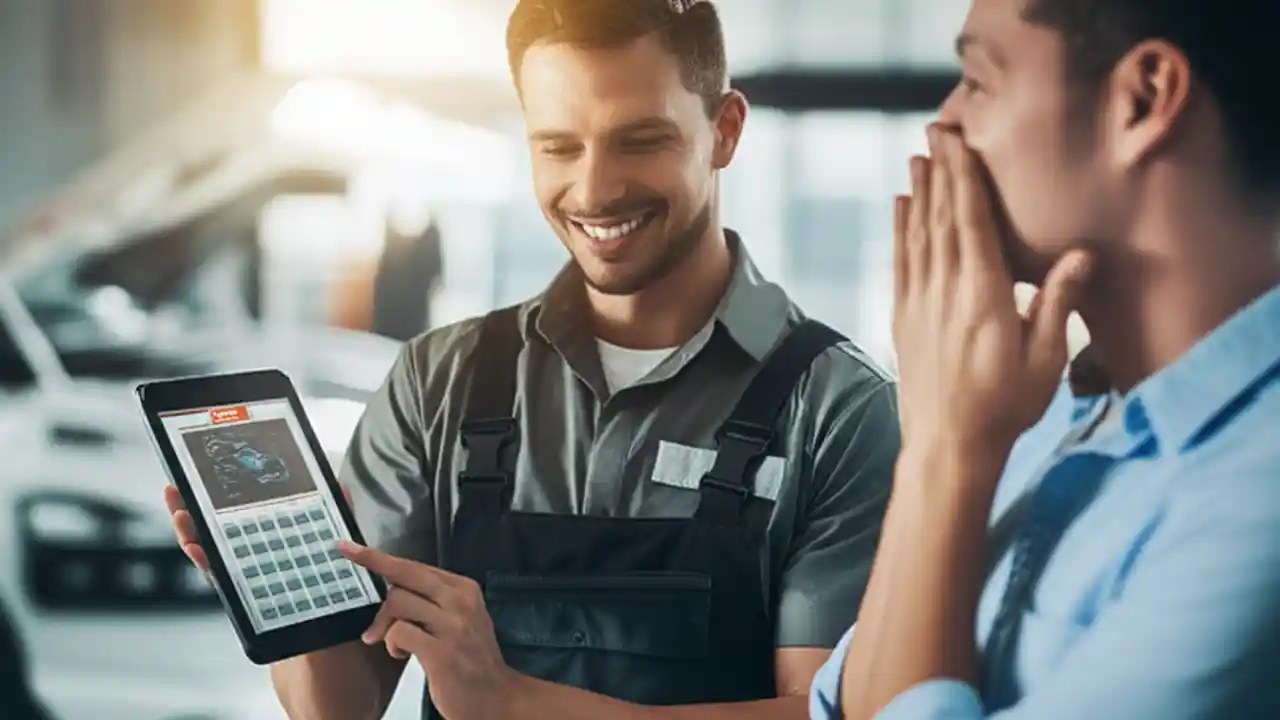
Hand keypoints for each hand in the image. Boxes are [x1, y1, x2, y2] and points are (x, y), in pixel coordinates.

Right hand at [163, 484, 354, 574]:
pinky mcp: (242, 593)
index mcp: (261, 540)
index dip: (214, 497)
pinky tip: (195, 547)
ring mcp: (241, 574)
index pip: (234, 514)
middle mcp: (245, 556)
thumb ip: (332, 516)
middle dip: (189, 509)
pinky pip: (219, 576)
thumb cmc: (324, 581)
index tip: (198, 476)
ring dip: (189, 532)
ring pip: (208, 551)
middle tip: (174, 489)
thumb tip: (340, 487)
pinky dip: (205, 561)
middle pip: (212, 529)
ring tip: (179, 513)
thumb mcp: (329, 542)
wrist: (326, 627)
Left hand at [341, 542, 516, 719]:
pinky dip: (392, 644)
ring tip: (395, 644)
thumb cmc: (471, 659)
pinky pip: (398, 632)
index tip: (348, 547)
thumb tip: (392, 590)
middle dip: (371, 574)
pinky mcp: (442, 652)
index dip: (377, 557)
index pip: (413, 565)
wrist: (495, 697)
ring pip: (397, 601)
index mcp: (464, 589)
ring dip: (385, 625)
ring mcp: (453, 625)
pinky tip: (402, 654)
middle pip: (403, 576)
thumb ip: (432, 600)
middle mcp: (461, 601)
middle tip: (351, 575)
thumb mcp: (460, 619)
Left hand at [893, 126, 1092, 457]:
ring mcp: (919, 303)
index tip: (957, 142)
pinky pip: (901, 262)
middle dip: (939, 173)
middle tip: (934, 132)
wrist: (947, 447)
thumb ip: (1058, 303)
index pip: (971, 222)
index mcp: (983, 295)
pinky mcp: (903, 318)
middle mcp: (945, 291)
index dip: (963, 178)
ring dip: (919, 194)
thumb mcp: (1046, 359)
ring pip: (918, 235)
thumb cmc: (1004, 407)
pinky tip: (901, 209)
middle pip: (941, 218)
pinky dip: (901, 230)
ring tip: (917, 159)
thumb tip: (1079, 255)